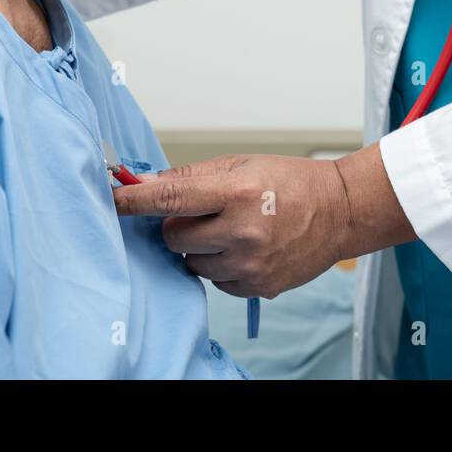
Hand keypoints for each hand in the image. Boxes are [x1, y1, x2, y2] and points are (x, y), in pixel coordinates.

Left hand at [112, 144, 414, 297]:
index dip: (134, 200)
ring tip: (232, 230)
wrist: (340, 212)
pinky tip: (246, 248)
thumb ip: (191, 177)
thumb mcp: (242, 165)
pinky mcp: (258, 287)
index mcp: (236, 192)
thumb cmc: (291, 182)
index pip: (171, 198)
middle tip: (204, 212)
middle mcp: (242, 231)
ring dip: (200, 248)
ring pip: (192, 263)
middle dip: (179, 225)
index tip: (111, 199)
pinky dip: (221, 266)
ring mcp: (251, 264)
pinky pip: (216, 282)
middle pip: (174, 236)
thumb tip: (145, 183)